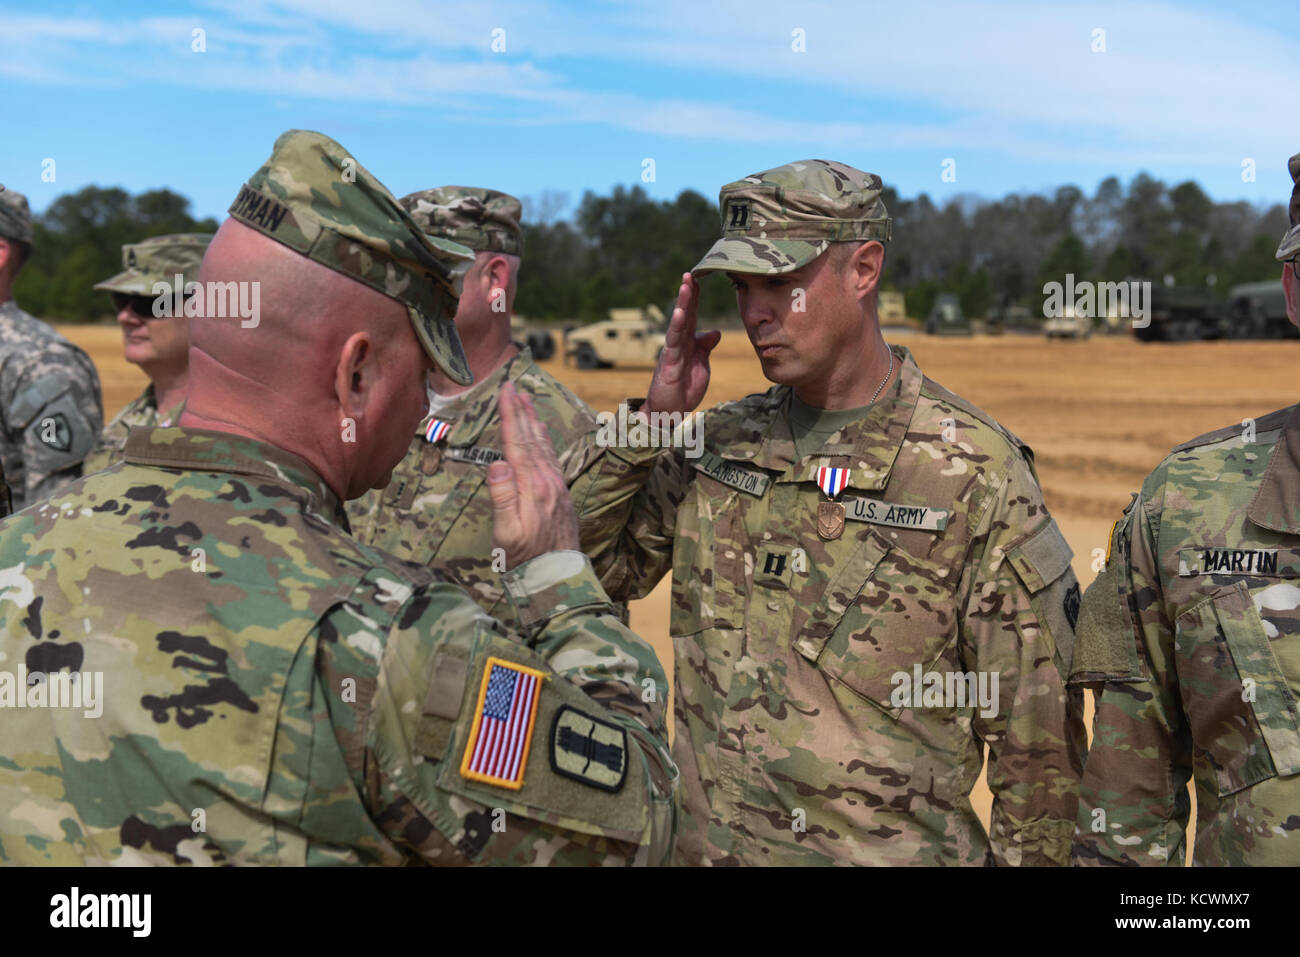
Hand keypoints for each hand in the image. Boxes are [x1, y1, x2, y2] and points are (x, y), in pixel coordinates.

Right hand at [487, 380, 579, 568]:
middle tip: (514, 386)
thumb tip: (497, 464)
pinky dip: (544, 441)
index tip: (505, 392)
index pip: (517, 443)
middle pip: (532, 439)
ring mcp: (557, 488)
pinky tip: (541, 436)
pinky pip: (552, 459)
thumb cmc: (524, 561)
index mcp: (532, 488)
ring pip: (544, 447)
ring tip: (527, 402)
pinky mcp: (561, 496)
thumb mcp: (506, 534)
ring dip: (534, 422)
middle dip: (522, 411)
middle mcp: (548, 483)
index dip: (510, 416)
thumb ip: (503, 498)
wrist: (557, 579)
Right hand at [644, 272, 720, 416]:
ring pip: (678, 323)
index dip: (695, 298)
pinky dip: (677, 327)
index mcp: (688, 342)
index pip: (693, 315)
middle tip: (691, 273)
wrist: (669, 412)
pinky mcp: (668, 363)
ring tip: (686, 286)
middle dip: (688, 294)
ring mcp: (673, 351)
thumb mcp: (701, 365)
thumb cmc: (684, 389)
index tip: (699, 278)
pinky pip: (673, 342)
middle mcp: (679, 343)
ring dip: (683, 304)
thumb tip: (716, 331)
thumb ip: (706, 347)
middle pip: (685, 314)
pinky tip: (681, 313)